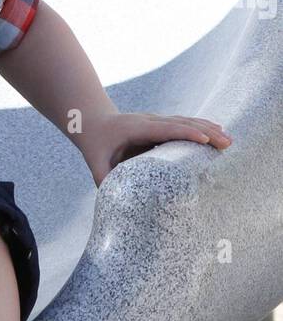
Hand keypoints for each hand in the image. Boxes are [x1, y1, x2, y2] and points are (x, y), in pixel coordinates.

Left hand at [82, 112, 232, 187]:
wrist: (93, 122)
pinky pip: (183, 124)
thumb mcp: (94, 163)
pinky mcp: (160, 124)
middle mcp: (149, 121)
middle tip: (226, 144)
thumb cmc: (95, 146)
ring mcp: (156, 120)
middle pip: (181, 123)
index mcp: (135, 129)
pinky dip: (201, 127)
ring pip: (186, 121)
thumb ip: (104, 179)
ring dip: (208, 129)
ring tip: (228, 140)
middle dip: (205, 132)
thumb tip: (116, 200)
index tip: (205, 140)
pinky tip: (217, 131)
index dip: (185, 133)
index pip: (164, 129)